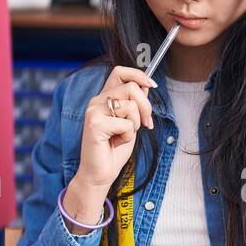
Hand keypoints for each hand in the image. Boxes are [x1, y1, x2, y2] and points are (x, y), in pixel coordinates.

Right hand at [64, 65, 156, 223]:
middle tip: (146, 124)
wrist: (100, 174)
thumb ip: (135, 104)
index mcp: (104, 98)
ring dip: (136, 124)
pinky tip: (116, 142)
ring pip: (131, 105)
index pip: (120, 72)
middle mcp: (96, 101)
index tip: (152, 86)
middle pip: (132, 87)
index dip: (138, 75)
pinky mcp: (94, 124)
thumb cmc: (114, 150)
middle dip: (146, 107)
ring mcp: (93, 111)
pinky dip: (128, 136)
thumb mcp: (130, 123)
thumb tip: (146, 86)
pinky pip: (126, 123)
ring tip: (124, 135)